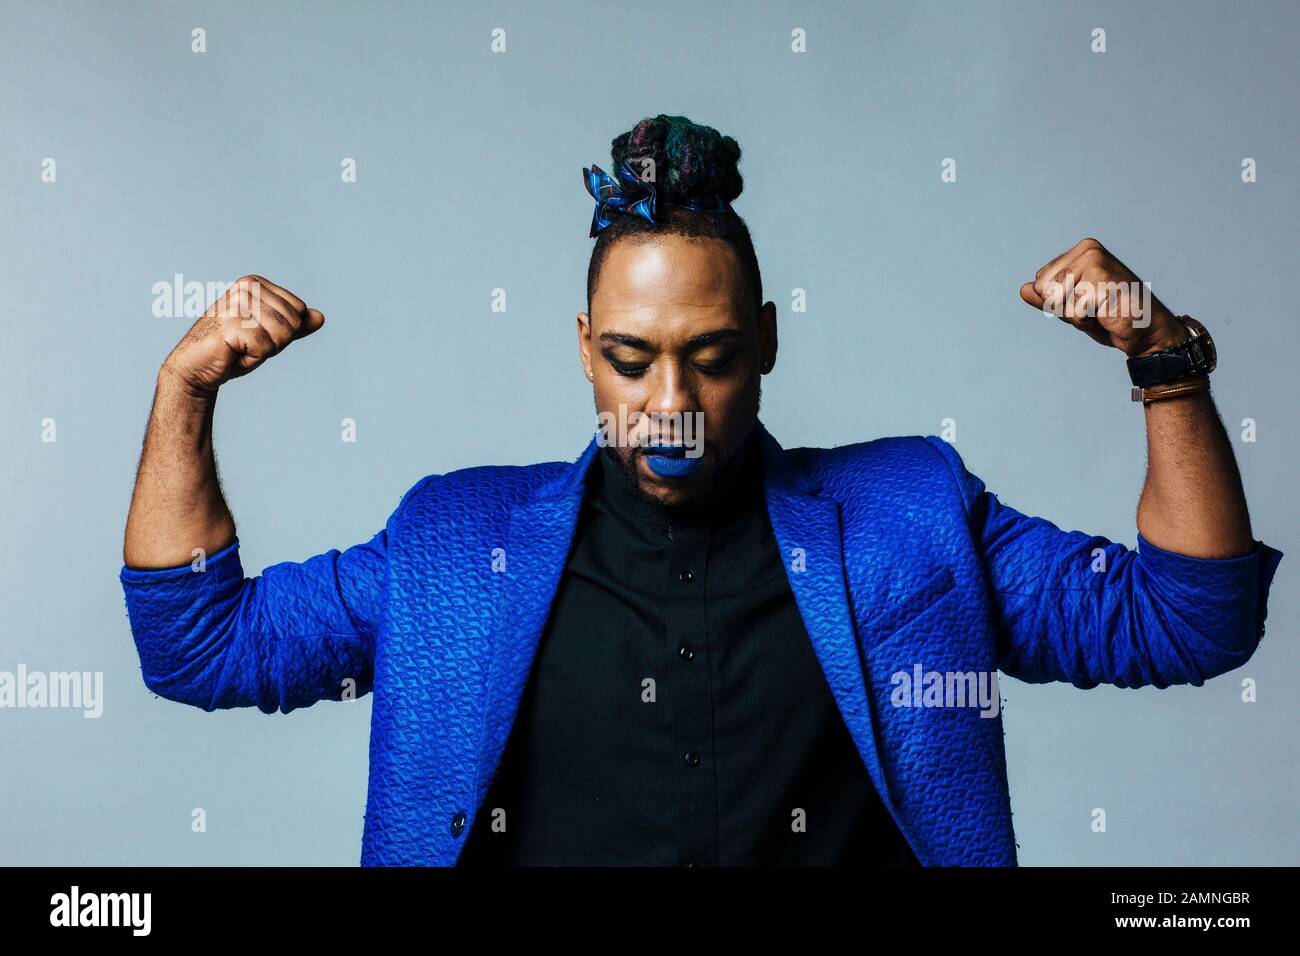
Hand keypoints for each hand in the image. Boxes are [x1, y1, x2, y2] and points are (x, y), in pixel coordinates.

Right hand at [162, 275, 325, 394]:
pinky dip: (252, 358)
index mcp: (255, 283)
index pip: (300, 311)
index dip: (284, 332)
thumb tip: (320, 317)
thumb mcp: (269, 335)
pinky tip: (233, 353)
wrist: (195, 367)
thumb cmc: (232, 351)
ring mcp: (237, 303)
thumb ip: (294, 326)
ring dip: (264, 350)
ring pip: (283, 335)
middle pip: (294, 323)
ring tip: (240, 348)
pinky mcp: (231, 323)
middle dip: (276, 342)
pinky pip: (266, 347)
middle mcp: (246, 287)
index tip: (257, 334)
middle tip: (247, 344)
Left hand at [1019, 238, 1187, 357]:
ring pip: (1055, 300)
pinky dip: (1086, 320)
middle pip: (1043, 290)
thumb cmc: (1111, 318)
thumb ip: (1047, 299)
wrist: (1146, 332)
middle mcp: (1087, 250)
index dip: (1058, 302)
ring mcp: (1094, 261)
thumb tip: (1023, 289)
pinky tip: (1107, 314)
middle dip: (1064, 309)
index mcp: (1080, 252)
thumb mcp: (1071, 308)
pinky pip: (1071, 310)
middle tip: (1094, 309)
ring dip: (1075, 315)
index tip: (1085, 303)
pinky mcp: (1100, 278)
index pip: (1039, 283)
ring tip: (1101, 311)